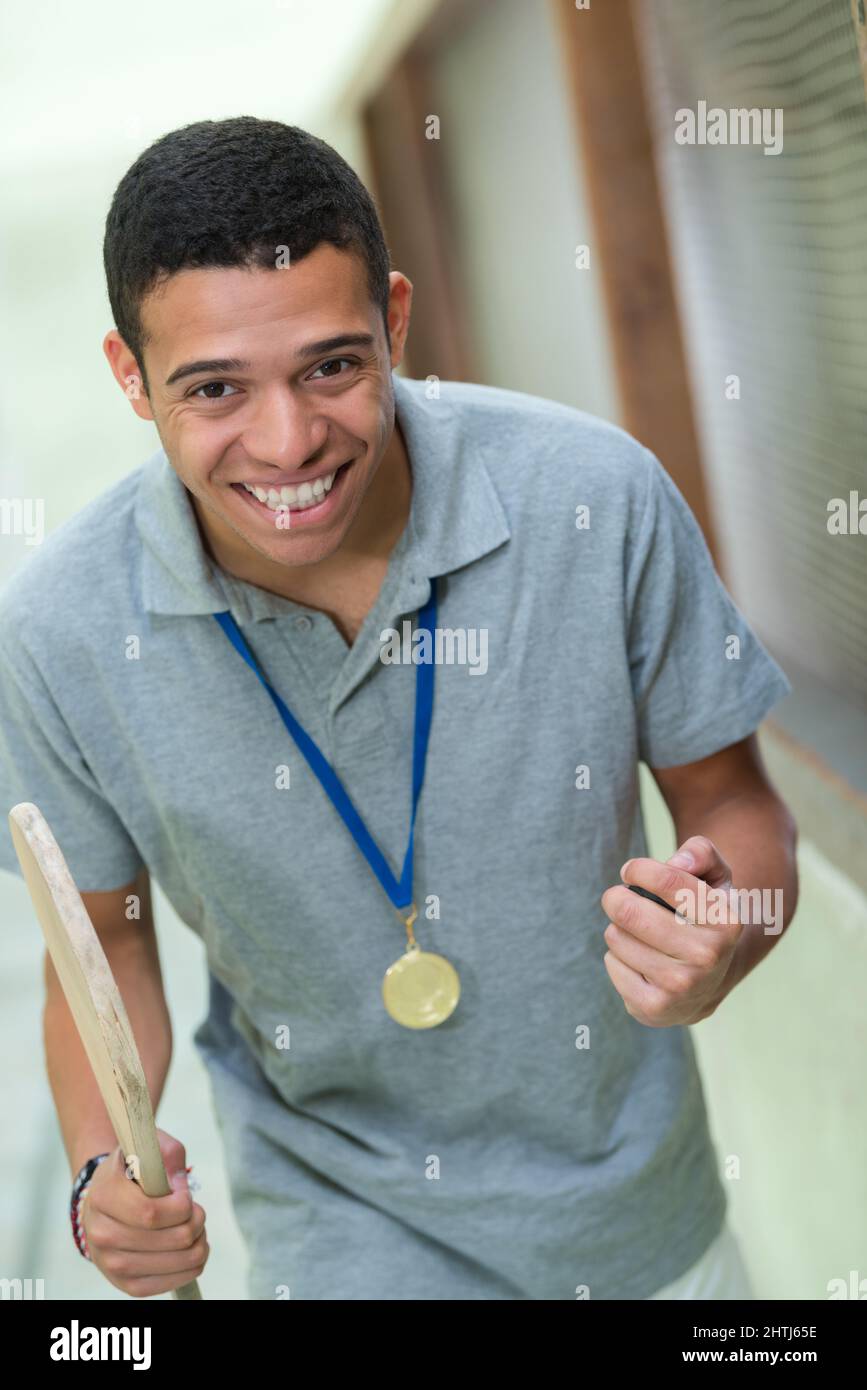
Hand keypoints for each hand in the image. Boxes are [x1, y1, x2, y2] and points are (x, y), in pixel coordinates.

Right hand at [81, 1129, 208, 1295]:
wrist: (104, 1201)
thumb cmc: (132, 1172)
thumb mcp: (147, 1147)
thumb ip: (168, 1154)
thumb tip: (179, 1189)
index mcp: (104, 1196)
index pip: (151, 1213)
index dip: (181, 1205)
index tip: (185, 1195)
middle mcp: (101, 1234)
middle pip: (172, 1238)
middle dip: (196, 1222)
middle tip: (195, 1211)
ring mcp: (111, 1264)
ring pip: (177, 1262)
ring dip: (198, 1243)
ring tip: (193, 1228)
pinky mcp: (126, 1285)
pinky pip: (169, 1283)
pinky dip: (190, 1267)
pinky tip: (188, 1249)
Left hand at [600, 835, 740, 1026]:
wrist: (712, 982)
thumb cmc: (705, 918)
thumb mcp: (715, 878)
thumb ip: (700, 853)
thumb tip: (676, 863)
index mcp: (726, 919)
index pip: (663, 877)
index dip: (637, 869)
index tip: (632, 871)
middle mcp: (708, 956)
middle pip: (629, 911)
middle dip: (616, 898)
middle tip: (620, 898)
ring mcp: (682, 987)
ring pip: (615, 937)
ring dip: (619, 929)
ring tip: (639, 935)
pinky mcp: (654, 1008)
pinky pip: (611, 963)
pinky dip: (618, 957)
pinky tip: (640, 961)